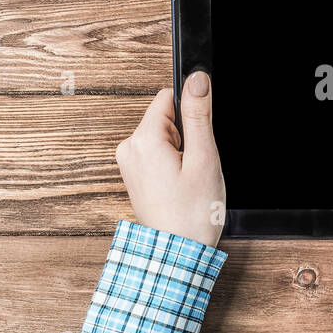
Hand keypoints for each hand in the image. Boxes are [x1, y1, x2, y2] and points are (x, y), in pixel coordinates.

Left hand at [115, 70, 225, 246]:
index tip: (200, 138)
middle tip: (195, 167)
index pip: (168, 97)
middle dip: (187, 136)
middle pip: (166, 118)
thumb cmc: (193, 214)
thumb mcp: (203, 158)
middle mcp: (129, 148)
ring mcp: (129, 163)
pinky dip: (172, 164)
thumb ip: (198, 114)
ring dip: (181, 152)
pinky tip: (179, 187)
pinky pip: (157, 154)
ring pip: (163, 136)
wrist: (179, 254)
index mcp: (143, 140)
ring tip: (187, 181)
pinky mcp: (134, 175)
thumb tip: (196, 78)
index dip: (192, 114)